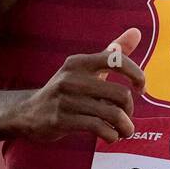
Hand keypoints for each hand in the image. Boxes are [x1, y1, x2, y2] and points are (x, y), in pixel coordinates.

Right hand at [15, 28, 145, 143]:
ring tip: (125, 130)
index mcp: (80, 62)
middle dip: (130, 110)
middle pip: (120, 94)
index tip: (140, 88)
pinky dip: (111, 135)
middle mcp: (72, 78)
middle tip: (127, 116)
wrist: (29, 112)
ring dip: (125, 126)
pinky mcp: (61, 120)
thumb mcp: (86, 68)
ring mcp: (66, 99)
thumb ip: (113, 52)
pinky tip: (111, 136)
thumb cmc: (67, 89)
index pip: (117, 60)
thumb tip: (137, 32)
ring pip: (112, 114)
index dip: (137, 74)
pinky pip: (98, 128)